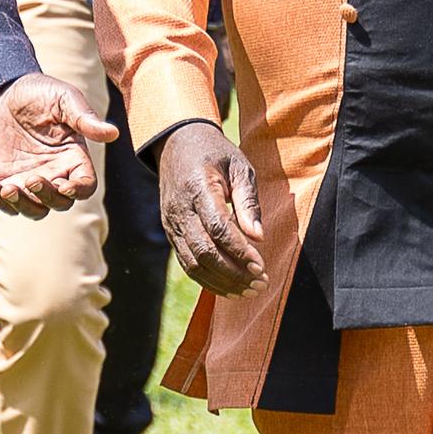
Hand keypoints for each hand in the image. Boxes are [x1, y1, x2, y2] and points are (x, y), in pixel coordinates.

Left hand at [0, 73, 113, 213]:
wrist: (2, 93)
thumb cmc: (39, 93)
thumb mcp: (64, 99)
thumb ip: (84, 118)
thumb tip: (112, 133)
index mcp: (74, 157)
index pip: (85, 185)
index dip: (78, 190)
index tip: (64, 185)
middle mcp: (56, 172)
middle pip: (61, 202)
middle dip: (48, 197)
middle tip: (32, 179)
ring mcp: (32, 179)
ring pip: (36, 209)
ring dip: (24, 205)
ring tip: (7, 188)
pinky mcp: (8, 180)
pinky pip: (8, 204)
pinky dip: (1, 203)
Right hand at [154, 121, 265, 292]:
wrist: (177, 143)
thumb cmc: (215, 153)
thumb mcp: (239, 166)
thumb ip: (248, 201)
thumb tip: (258, 237)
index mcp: (197, 188)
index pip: (218, 228)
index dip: (239, 251)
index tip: (261, 266)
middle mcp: (180, 209)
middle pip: (204, 251)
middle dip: (234, 273)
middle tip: (261, 284)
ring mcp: (172, 223)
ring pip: (193, 263)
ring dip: (222, 282)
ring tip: (249, 290)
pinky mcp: (171, 233)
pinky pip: (187, 263)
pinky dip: (208, 279)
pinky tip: (230, 286)